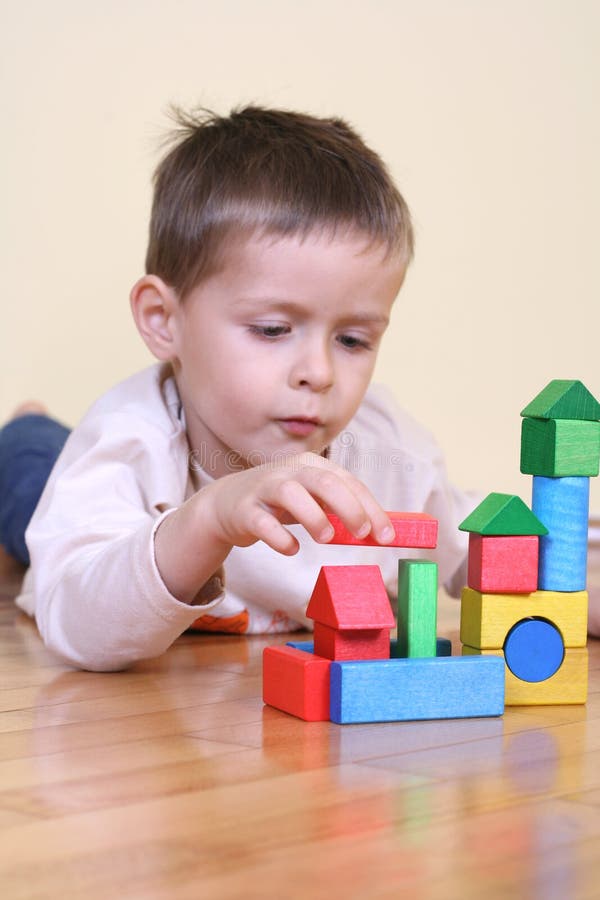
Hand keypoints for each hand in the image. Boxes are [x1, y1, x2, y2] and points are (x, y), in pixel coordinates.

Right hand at [202, 451, 394, 555]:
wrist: (226, 505)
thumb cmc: (279, 503)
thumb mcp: (311, 499)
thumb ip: (340, 510)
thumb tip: (378, 531)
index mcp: (311, 466)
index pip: (348, 482)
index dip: (371, 508)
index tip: (387, 536)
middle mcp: (289, 472)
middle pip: (324, 482)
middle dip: (348, 507)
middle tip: (362, 534)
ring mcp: (264, 488)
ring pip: (291, 494)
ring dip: (313, 517)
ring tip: (326, 538)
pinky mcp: (244, 510)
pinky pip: (261, 521)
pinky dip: (279, 537)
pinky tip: (291, 548)